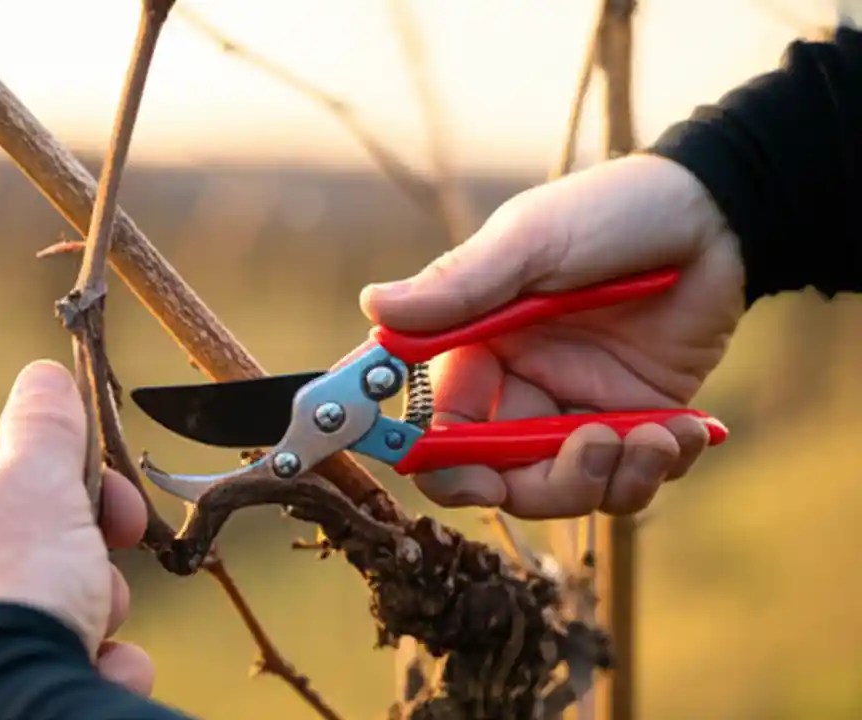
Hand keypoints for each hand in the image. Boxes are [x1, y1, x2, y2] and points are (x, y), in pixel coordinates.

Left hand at [0, 360, 152, 716]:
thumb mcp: (38, 477)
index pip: (2, 460)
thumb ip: (45, 421)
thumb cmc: (10, 578)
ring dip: (93, 614)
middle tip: (109, 567)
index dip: (74, 474)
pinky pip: (29, 661)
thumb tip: (43, 374)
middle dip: (88, 554)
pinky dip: (75, 665)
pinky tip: (92, 672)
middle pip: (29, 537)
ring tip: (94, 632)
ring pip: (40, 604)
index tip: (120, 502)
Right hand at [360, 154, 744, 518]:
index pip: (443, 426)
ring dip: (609, 479)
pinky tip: (685, 432)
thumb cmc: (613, 212)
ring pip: (569, 488)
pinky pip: (634, 479)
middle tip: (590, 450)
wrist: (719, 214)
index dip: (449, 463)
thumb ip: (460, 285)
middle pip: (504, 475)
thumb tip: (373, 306)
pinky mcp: (638, 421)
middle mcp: (522, 386)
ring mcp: (579, 407)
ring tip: (654, 437)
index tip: (477, 479)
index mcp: (480, 347)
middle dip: (546, 483)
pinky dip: (660, 469)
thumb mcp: (532, 241)